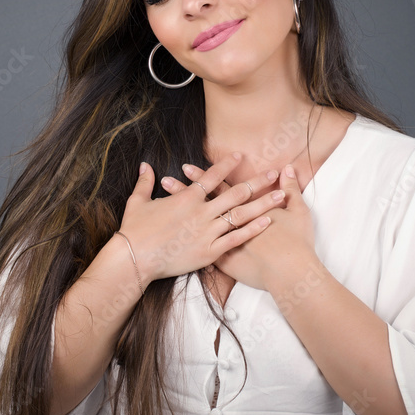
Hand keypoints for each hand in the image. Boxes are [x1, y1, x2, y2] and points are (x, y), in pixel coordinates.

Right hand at [119, 153, 286, 283]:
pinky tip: (267, 222)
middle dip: (256, 182)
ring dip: (262, 204)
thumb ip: (145, 183)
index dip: (227, 165)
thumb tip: (146, 166)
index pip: (211, 177)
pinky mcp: (209, 251)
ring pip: (241, 215)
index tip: (241, 156)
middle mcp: (200, 212)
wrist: (134, 258)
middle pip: (235, 193)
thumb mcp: (137, 202)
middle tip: (273, 172)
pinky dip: (252, 230)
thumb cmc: (134, 231)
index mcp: (186, 198)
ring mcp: (207, 232)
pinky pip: (236, 239)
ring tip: (280, 195)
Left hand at [162, 163, 317, 291]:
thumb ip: (292, 189)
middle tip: (166, 180)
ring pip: (195, 227)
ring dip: (179, 216)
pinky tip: (173, 239)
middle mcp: (229, 224)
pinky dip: (187, 244)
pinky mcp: (223, 261)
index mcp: (243, 209)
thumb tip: (289, 170)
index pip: (217, 188)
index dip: (203, 177)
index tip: (186, 167)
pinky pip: (200, 250)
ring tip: (161, 207)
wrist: (291, 272)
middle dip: (183, 192)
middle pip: (201, 205)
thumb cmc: (297, 243)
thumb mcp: (298, 212)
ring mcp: (224, 244)